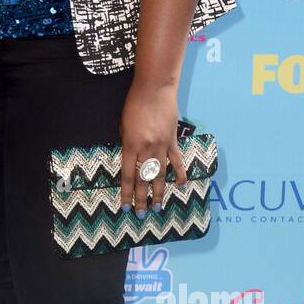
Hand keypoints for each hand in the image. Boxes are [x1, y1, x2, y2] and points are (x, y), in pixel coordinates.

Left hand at [119, 79, 185, 216]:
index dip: (127, 193)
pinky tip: (180, 186)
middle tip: (141, 214)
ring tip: (157, 208)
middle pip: (143, 179)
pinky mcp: (173, 141)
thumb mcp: (123, 125)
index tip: (125, 207)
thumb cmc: (134, 104)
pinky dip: (179, 174)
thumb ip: (127, 144)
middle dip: (142, 199)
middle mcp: (146, 149)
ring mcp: (161, 146)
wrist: (155, 89)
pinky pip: (176, 161)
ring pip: (160, 175)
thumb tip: (131, 161)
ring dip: (158, 192)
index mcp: (130, 145)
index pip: (127, 176)